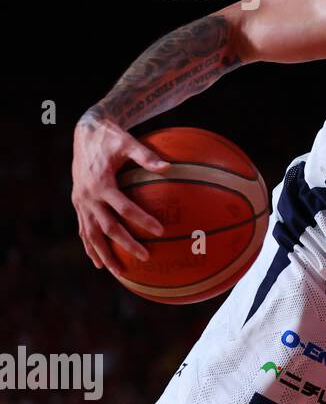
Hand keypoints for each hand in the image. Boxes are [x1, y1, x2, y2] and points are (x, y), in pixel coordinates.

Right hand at [71, 112, 171, 273]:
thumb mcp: (128, 142)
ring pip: (90, 234)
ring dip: (103, 253)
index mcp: (101, 184)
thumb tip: (169, 166)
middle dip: (125, 244)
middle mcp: (88, 196)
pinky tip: (98, 261)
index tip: (160, 231)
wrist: (86, 132)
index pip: (124, 208)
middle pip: (107, 227)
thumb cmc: (112, 137)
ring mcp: (80, 202)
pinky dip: (89, 246)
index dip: (141, 220)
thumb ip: (146, 155)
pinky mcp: (77, 203)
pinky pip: (82, 229)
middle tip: (146, 257)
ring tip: (118, 271)